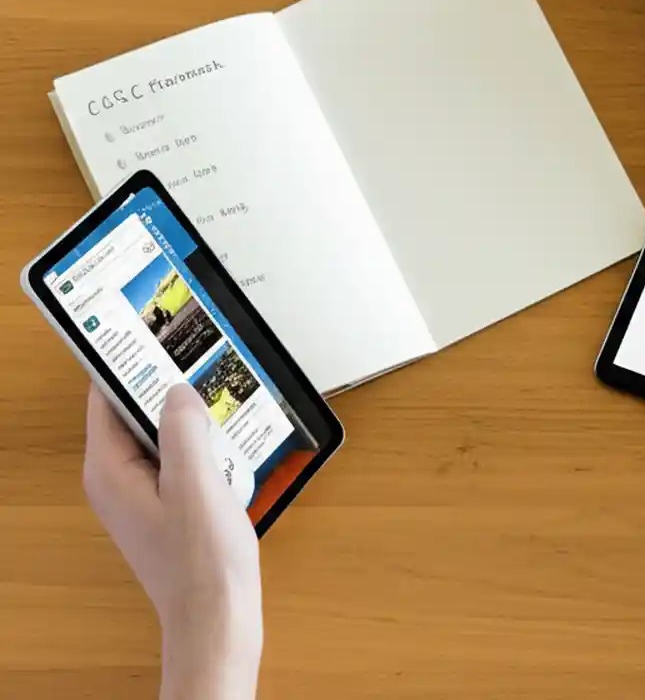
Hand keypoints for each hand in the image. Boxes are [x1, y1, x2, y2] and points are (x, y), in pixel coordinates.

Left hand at [84, 384, 262, 699]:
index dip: (130, 363)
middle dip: (166, 388)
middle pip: (134, 414)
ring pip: (160, 437)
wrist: (218, 617)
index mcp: (109, 470)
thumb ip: (183, 428)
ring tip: (222, 399)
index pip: (106, 397)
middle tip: (202, 362)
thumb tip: (178, 390)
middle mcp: (116, 481)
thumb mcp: (196, 481)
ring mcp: (140, 497)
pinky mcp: (166, 509)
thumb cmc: (203, 558)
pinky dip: (201, 447)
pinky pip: (177, 461)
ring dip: (190, 420)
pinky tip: (231, 445)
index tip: (160, 335)